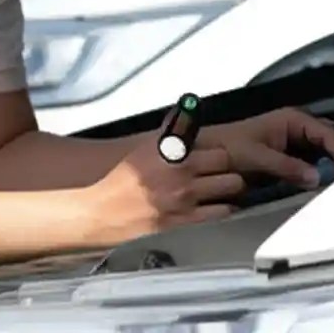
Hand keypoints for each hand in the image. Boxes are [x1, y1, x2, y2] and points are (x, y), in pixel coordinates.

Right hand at [79, 134, 245, 246]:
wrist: (102, 212)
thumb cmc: (123, 180)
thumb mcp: (145, 149)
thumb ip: (170, 132)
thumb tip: (187, 111)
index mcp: (172, 154)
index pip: (217, 150)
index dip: (219, 155)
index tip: (215, 159)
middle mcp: (181, 175)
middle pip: (229, 169)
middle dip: (228, 171)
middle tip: (222, 176)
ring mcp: (185, 201)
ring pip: (231, 191)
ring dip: (228, 192)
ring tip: (221, 193)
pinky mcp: (184, 223)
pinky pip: (221, 214)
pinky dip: (222, 210)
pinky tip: (215, 208)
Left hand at [201, 108, 333, 188]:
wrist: (210, 149)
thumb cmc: (230, 147)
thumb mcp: (256, 157)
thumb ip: (285, 166)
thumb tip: (316, 178)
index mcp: (293, 119)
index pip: (327, 133)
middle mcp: (301, 124)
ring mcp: (301, 136)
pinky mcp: (298, 150)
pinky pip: (324, 154)